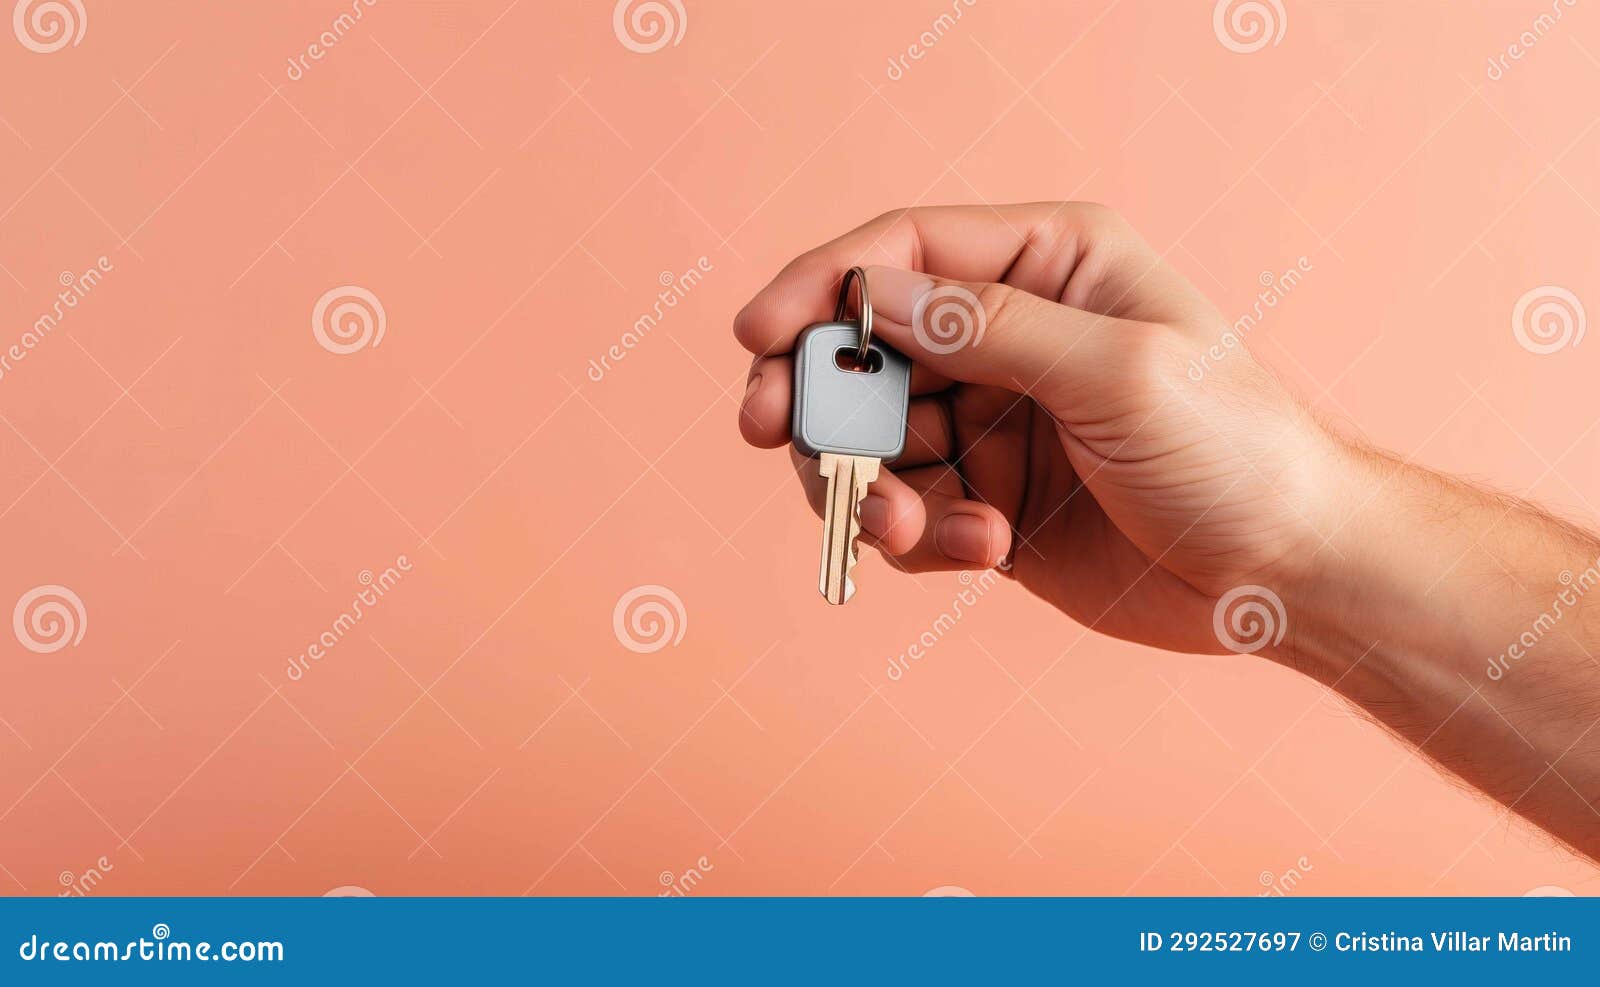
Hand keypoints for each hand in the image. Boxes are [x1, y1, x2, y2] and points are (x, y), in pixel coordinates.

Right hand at [734, 202, 1341, 653]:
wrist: (1288, 576)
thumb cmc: (1237, 451)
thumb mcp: (1118, 373)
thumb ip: (988, 330)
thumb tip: (870, 297)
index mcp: (1053, 264)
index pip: (905, 249)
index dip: (820, 286)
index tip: (757, 336)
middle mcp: (1013, 333)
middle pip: (866, 346)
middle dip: (818, 394)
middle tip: (769, 433)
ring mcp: (996, 418)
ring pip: (874, 437)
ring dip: (870, 482)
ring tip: (909, 527)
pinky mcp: (988, 498)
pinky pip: (909, 506)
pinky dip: (919, 533)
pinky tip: (977, 548)